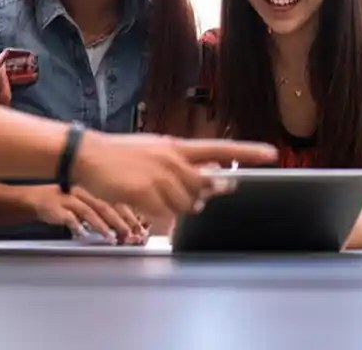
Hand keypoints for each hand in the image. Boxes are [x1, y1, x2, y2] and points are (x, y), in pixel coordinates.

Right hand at [27, 185, 148, 244]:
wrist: (37, 198)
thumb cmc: (64, 204)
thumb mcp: (85, 206)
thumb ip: (101, 215)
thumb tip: (122, 230)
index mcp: (93, 192)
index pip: (115, 203)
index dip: (128, 216)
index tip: (139, 229)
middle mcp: (84, 194)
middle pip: (105, 207)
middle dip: (119, 222)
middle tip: (130, 236)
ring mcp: (70, 200)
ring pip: (89, 212)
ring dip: (101, 226)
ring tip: (111, 238)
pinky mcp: (56, 208)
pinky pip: (68, 217)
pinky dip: (76, 226)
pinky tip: (82, 234)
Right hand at [70, 133, 276, 218]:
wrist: (89, 154)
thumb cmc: (121, 155)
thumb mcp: (156, 151)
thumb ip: (181, 164)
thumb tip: (208, 179)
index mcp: (177, 146)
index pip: (221, 148)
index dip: (248, 152)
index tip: (272, 154)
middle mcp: (174, 159)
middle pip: (204, 187)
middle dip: (202, 196)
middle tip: (194, 197)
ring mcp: (161, 176)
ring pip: (187, 204)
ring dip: (178, 207)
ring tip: (157, 197)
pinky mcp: (146, 193)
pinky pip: (165, 214)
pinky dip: (158, 215)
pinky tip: (145, 205)